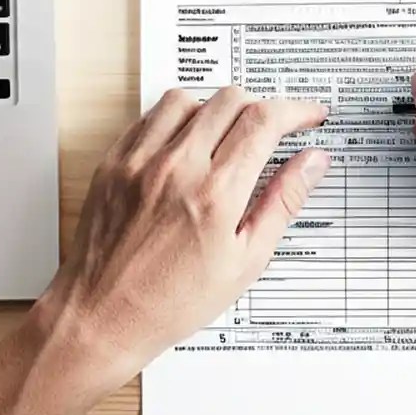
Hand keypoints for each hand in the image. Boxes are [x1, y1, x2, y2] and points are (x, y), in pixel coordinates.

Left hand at [48, 87, 329, 373]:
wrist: (102, 316)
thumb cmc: (172, 301)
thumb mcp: (245, 262)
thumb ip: (282, 202)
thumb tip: (313, 162)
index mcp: (216, 195)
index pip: (264, 122)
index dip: (295, 110)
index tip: (308, 115)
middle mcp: (177, 168)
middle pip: (231, 99)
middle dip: (261, 107)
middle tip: (271, 131)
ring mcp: (140, 160)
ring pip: (189, 98)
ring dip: (216, 108)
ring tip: (225, 138)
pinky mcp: (114, 162)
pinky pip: (150, 116)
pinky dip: (176, 119)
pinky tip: (185, 146)